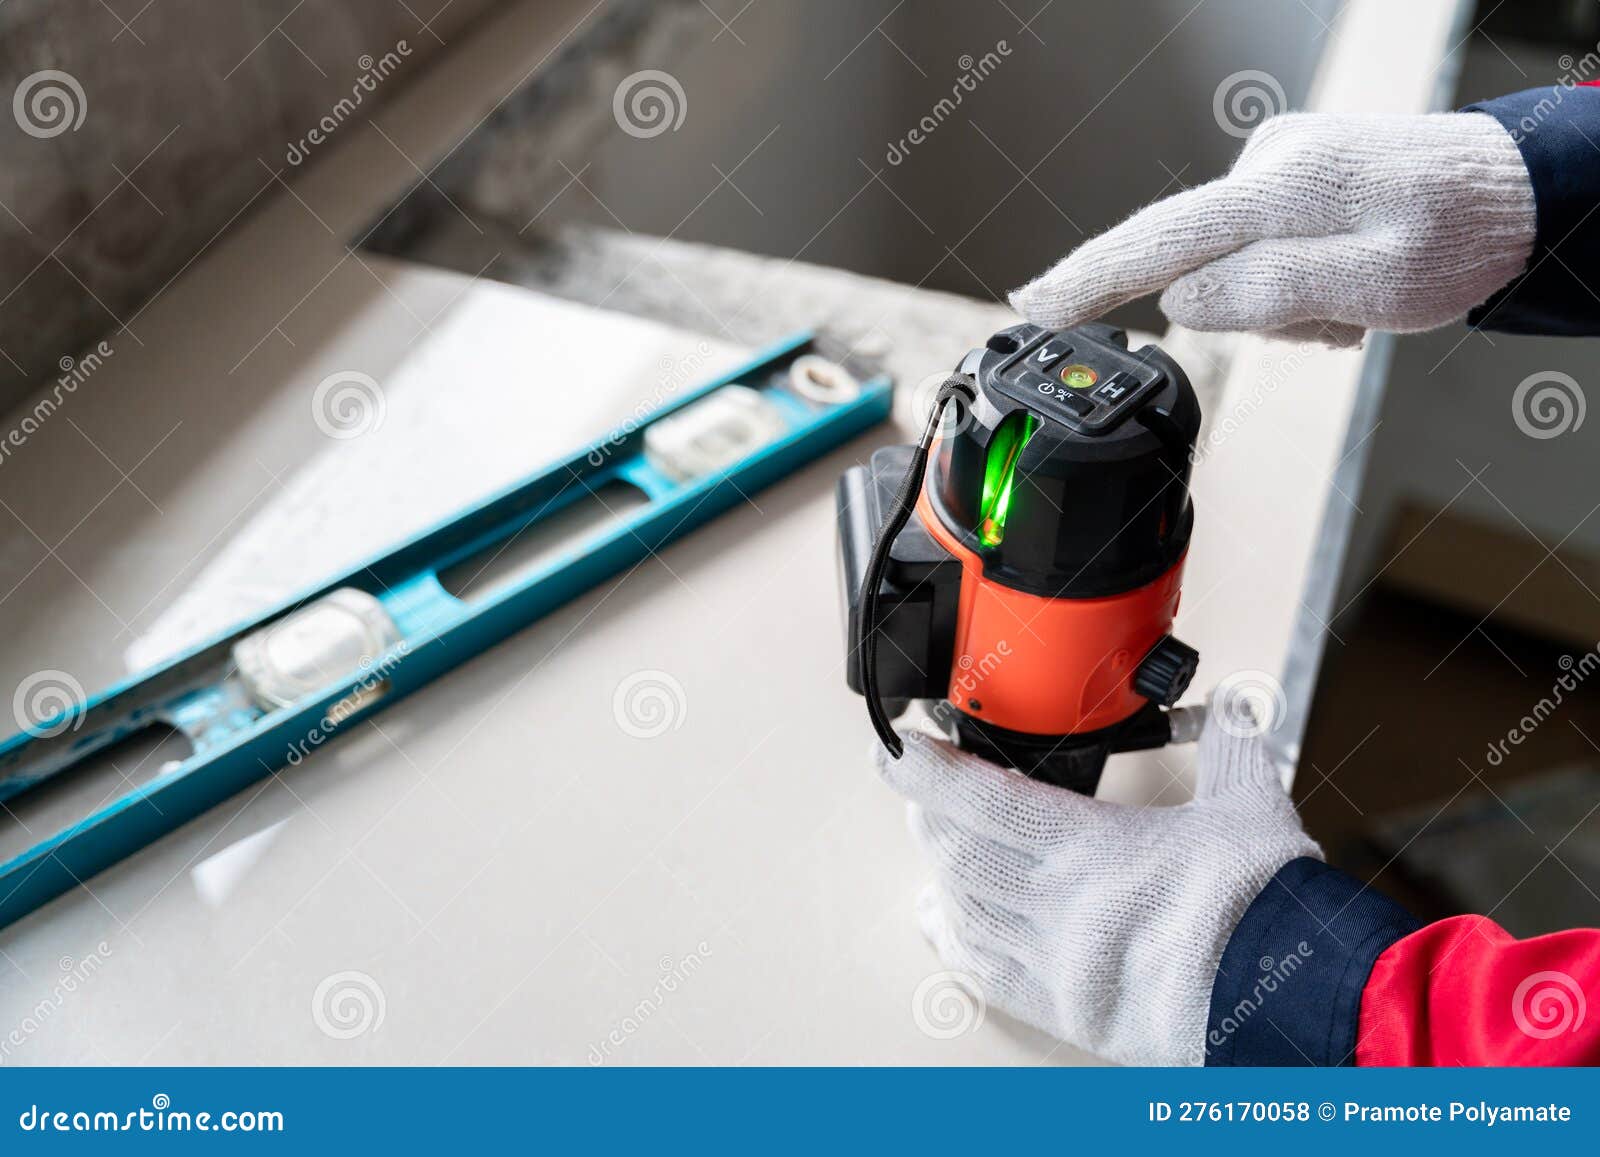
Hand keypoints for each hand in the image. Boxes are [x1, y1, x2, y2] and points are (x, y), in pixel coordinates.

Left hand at [876, 714, 1321, 1065]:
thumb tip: (1237, 708)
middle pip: (960, 854)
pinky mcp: (1065, 1009)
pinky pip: (987, 974)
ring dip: (941, 872)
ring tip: (931, 842)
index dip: (931, 772)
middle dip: (931, 815)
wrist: (1292, 1004)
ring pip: (966, 910)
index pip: (984, 800)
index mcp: (1093, 849)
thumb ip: (1231, 750)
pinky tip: (941, 920)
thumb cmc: (1266, 911)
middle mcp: (1060, 907)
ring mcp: (1057, 963)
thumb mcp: (1249, 809)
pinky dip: (956, 940)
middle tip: (921, 789)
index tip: (898, 748)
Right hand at [1009, 112, 1534, 347]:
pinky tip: (1350, 281)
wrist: (1519, 194)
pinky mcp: (1292, 177)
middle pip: (1202, 267)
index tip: (1029, 307)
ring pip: (1237, 268)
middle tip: (1341, 317)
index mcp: (1279, 189)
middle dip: (1256, 311)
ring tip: (1357, 297)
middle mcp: (1265, 165)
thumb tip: (1180, 300)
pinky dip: (1298, 281)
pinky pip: (1262, 251)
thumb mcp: (1372, 286)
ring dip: (1287, 300)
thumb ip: (1267, 294)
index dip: (1086, 279)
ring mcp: (1277, 167)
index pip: (1156, 241)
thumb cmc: (1460, 238)